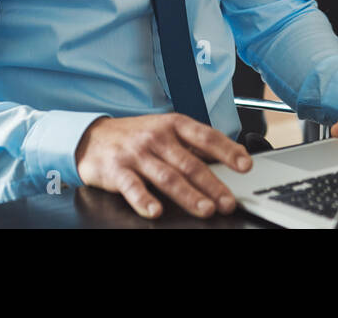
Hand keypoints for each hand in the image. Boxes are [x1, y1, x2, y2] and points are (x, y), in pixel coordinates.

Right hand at [74, 113, 251, 219]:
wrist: (92, 137)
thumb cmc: (136, 136)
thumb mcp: (165, 130)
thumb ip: (192, 144)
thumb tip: (228, 158)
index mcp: (173, 125)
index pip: (205, 137)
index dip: (227, 151)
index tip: (245, 165)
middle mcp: (156, 137)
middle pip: (190, 163)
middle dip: (212, 184)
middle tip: (228, 202)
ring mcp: (137, 153)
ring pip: (167, 177)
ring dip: (188, 195)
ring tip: (205, 210)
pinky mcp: (117, 170)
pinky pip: (133, 187)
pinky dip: (144, 200)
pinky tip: (155, 211)